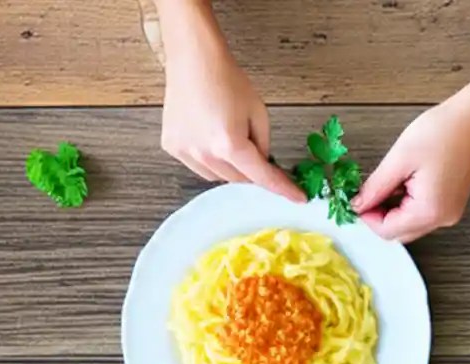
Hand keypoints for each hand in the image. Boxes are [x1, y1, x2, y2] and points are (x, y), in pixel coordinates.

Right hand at [158, 3, 302, 199]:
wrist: (195, 61)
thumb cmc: (227, 80)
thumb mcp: (258, 113)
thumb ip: (264, 145)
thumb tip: (263, 164)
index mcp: (229, 144)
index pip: (262, 177)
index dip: (282, 188)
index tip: (297, 197)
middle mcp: (204, 153)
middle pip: (238, 179)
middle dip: (253, 172)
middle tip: (259, 156)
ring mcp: (185, 151)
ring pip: (217, 176)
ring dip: (230, 168)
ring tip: (230, 139)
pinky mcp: (172, 146)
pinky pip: (198, 165)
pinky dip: (210, 160)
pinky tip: (211, 137)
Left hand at [352, 93, 469, 241]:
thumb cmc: (441, 132)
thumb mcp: (399, 159)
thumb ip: (376, 188)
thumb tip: (358, 205)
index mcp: (429, 211)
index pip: (387, 231)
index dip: (367, 216)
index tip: (356, 196)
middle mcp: (442, 219)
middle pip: (399, 233)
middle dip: (379, 215)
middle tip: (369, 189)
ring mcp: (450, 213)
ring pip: (410, 225)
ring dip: (393, 210)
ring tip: (391, 180)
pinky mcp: (452, 204)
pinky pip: (423, 215)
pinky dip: (407, 205)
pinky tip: (405, 181)